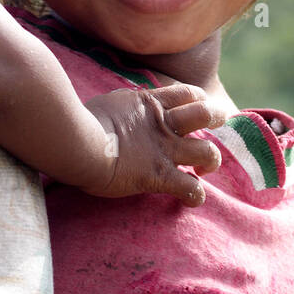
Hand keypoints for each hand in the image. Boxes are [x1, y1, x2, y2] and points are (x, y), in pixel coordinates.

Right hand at [82, 83, 225, 206]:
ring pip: (207, 152)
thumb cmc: (81, 122)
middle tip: (212, 130)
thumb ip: (123, 106)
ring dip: (211, 161)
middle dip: (216, 120)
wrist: (78, 141)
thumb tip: (121, 108)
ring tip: (204, 169)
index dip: (199, 99)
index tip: (199, 108)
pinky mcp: (159, 175)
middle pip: (206, 114)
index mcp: (150, 103)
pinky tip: (190, 199)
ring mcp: (164, 150)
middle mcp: (163, 124)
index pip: (186, 93)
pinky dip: (195, 196)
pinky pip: (190, 189)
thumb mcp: (108, 103)